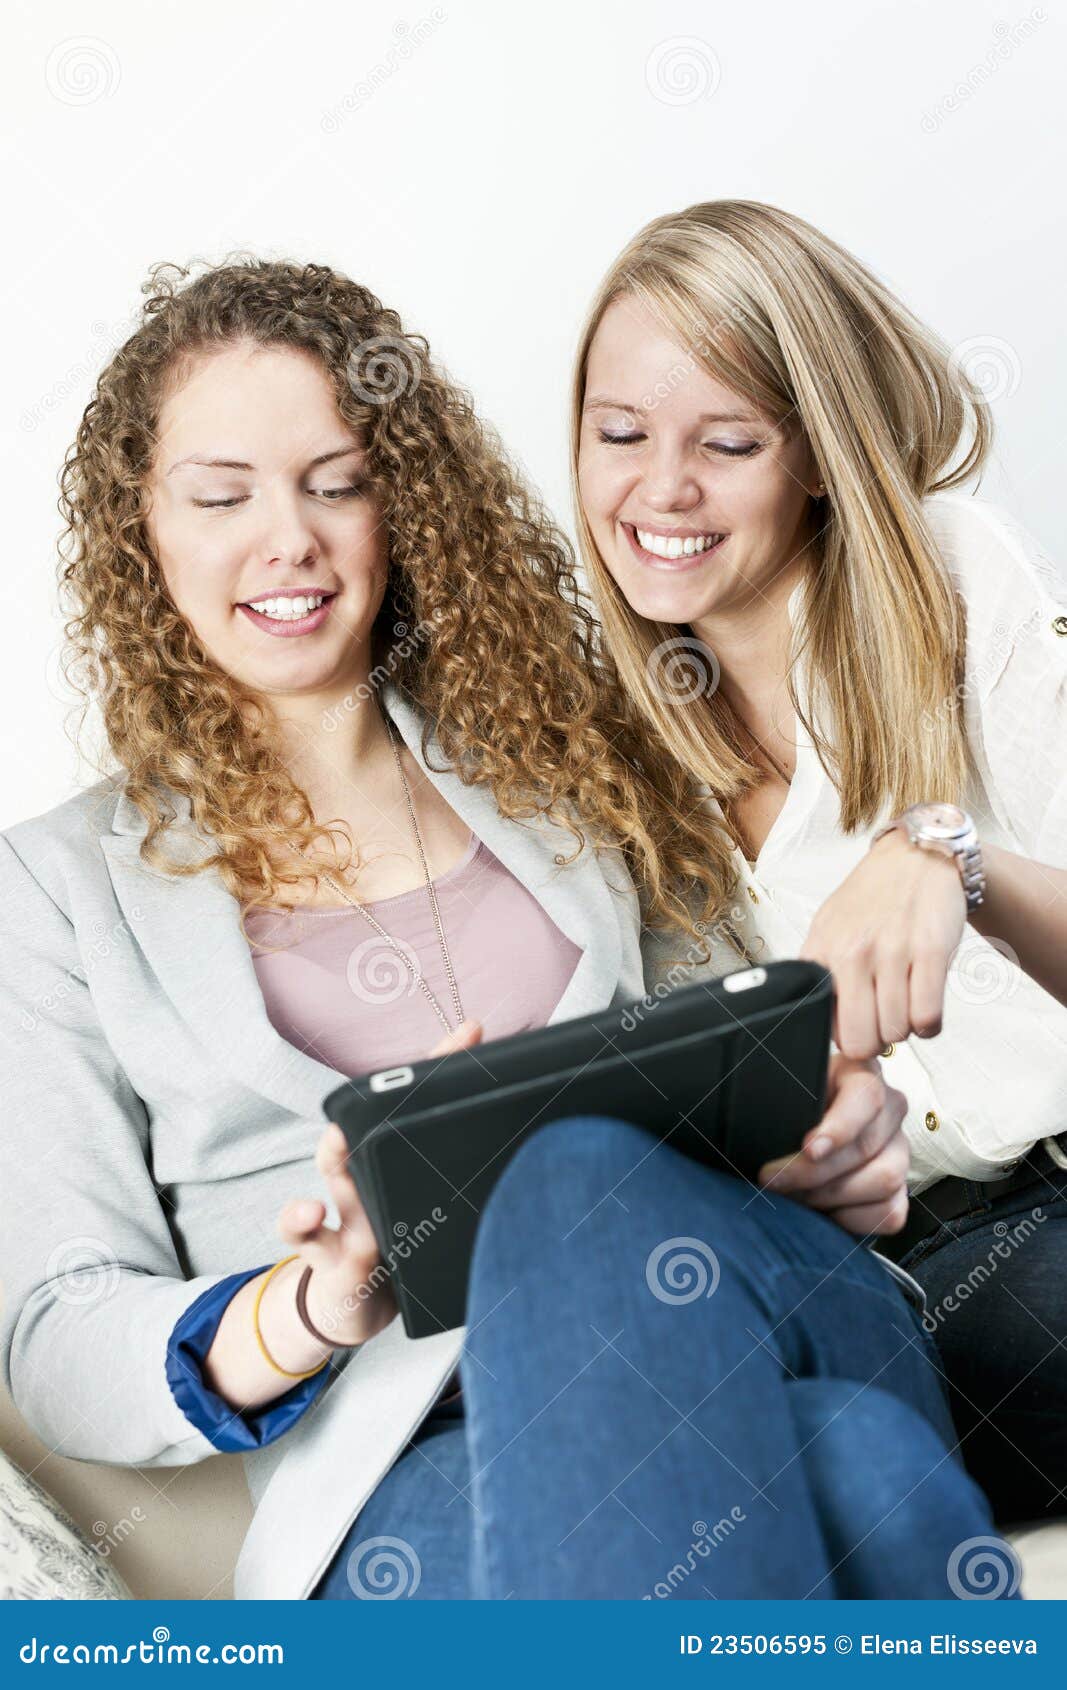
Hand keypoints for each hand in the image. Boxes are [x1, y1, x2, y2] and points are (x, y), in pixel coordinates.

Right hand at [276, 1017, 483, 1346]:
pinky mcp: (326, 1254)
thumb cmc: (402, 1249)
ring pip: (334, 1172)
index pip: (415, 1107)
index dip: (443, 1067)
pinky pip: (304, 1235)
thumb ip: (468, 1183)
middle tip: (402, 1069)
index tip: (473, 1031)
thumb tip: (542, 1152)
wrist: (354, 1307)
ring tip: (341, 1137)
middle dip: (383, 1094)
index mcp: (396, 1163)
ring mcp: (343, 1211)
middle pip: (370, 1124)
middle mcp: (367, 1177)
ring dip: (336, 1153)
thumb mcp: (433, 1215)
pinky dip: (299, 1220)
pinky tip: (310, 1212)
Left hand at [756, 1052, 909, 1235]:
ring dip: (831, 1196)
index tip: (809, 1149)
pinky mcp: (902, 1187)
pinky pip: (890, 1212)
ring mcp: (899, 1149)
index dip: (840, 1127)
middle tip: (774, 1180)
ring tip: (795, 1196)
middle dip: (814, 1172)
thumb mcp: (786, 1094)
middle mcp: (889, 1109)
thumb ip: (783, 1104)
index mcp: (861, 1074)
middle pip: (866, 1146)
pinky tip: (823, 1211)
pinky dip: (853, 1219)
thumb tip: (763, 1133)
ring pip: (883, 1180)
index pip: (866, 1097)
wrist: (803, 1130)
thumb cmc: (791, 1109)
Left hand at [799, 831, 966, 1058]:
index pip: (824, 1025)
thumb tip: (816, 1017)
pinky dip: (929, 1025)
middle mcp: (854, 951)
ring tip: (905, 1005)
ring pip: (897, 1032)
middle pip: (861, 1041)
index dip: (845, 1034)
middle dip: (875, 1042)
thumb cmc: (874, 896)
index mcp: (824, 948)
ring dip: (905, 1029)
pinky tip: (925, 1008)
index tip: (857, 1024)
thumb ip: (820, 970)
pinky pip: (928, 1017)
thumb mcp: (828, 926)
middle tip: (883, 1023)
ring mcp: (893, 951)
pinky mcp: (931, 950)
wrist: (918, 855)